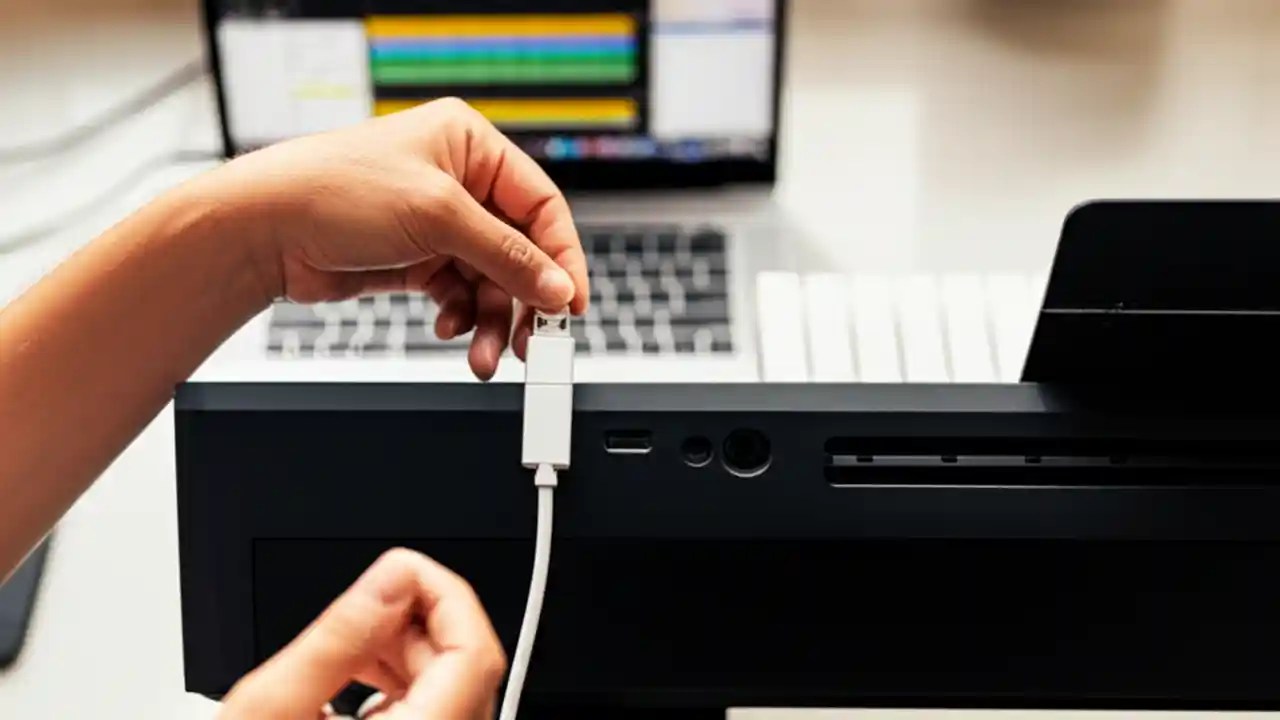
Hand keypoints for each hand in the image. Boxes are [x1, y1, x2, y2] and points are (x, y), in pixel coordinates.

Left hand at [203, 98, 589, 379]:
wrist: (263, 229)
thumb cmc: (333, 190)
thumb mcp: (438, 216)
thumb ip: (507, 255)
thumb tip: (556, 286)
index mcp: (471, 145)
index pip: (541, 205)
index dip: (561, 256)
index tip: (570, 302)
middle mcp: (459, 181)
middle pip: (519, 250)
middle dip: (522, 299)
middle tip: (533, 340)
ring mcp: (438, 223)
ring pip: (490, 280)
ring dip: (491, 320)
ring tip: (485, 354)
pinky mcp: (417, 258)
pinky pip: (460, 294)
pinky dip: (461, 317)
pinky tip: (448, 328)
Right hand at [218, 548, 505, 719]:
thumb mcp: (268, 711)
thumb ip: (336, 637)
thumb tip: (388, 580)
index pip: (474, 651)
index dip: (444, 593)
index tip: (399, 569)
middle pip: (466, 667)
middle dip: (415, 619)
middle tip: (363, 602)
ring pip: (451, 690)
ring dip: (405, 653)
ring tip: (346, 644)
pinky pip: (430, 715)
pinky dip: (398, 687)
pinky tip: (350, 681)